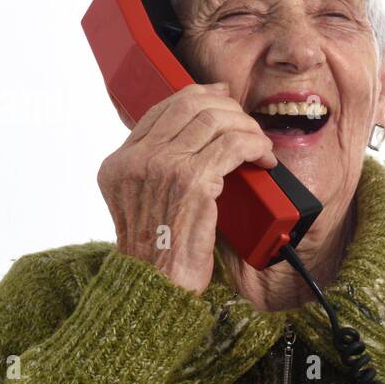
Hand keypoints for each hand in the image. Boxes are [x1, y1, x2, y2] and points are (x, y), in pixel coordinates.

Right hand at [97, 82, 276, 295]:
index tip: (222, 97)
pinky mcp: (193, 182)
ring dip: (247, 128)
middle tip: (248, 124)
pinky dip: (256, 146)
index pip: (162, 109)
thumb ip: (155, 171)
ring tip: (261, 146)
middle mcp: (136, 160)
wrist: (155, 287)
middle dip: (228, 109)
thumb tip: (196, 137)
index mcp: (119, 163)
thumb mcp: (142, 204)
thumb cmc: (159, 253)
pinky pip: (234, 145)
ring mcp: (162, 168)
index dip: (198, 96)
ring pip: (215, 121)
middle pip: (190, 106)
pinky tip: (265, 159)